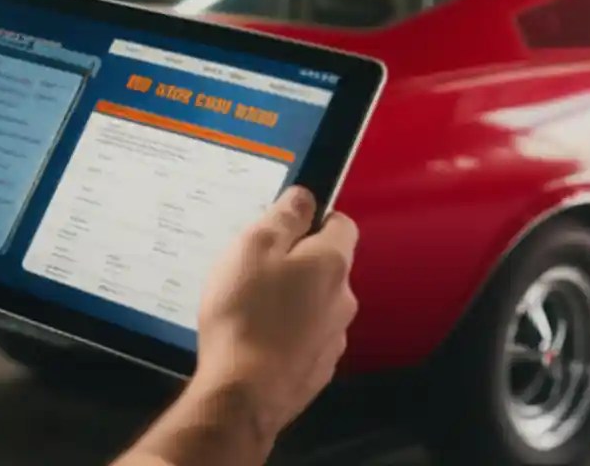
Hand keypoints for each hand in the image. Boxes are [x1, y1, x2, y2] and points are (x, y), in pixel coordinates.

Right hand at [119, 187, 358, 465]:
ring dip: (295, 303)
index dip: (315, 219)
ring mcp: (335, 339)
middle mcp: (344, 299)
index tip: (284, 227)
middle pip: (328, 268)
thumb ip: (284, 217)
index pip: (342, 224)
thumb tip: (307, 196)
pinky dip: (289, 337)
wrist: (245, 394)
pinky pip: (308, 341)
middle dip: (299, 264)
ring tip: (252, 310)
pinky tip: (258, 344)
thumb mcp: (254, 247)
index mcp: (333, 262)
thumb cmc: (246, 312)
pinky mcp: (319, 371)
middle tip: (257, 270)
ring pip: (318, 306)